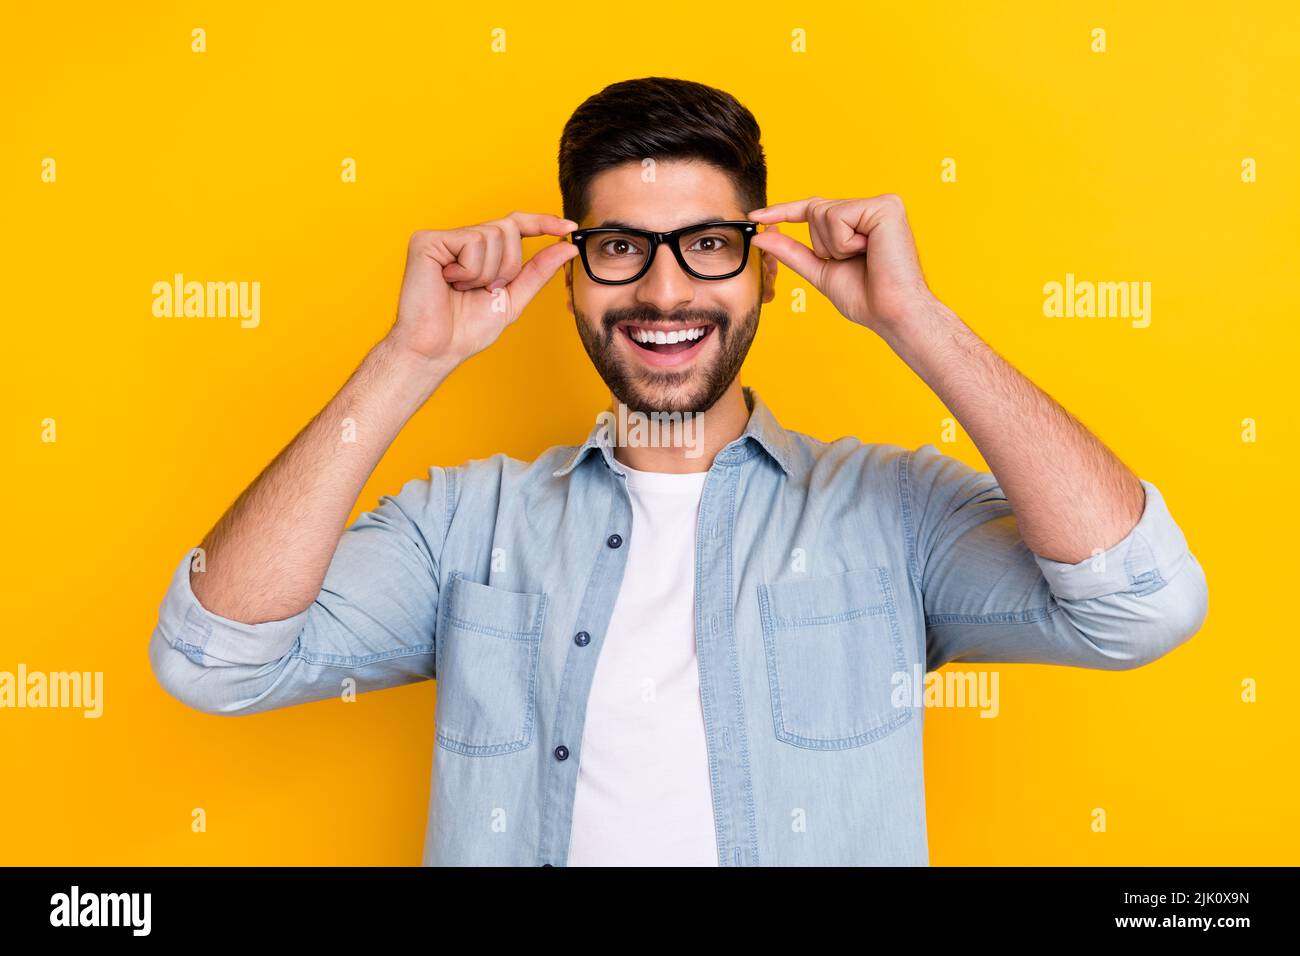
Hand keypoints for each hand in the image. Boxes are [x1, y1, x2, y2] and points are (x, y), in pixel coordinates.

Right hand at [388, 211, 579, 365]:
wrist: (437, 349)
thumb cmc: (467, 329)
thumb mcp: (513, 298)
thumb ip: (538, 271)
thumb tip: (567, 246)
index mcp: (480, 252)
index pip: (515, 224)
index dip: (542, 222)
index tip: (569, 227)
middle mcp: (461, 239)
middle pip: (509, 228)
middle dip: (508, 266)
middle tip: (484, 290)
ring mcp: (443, 238)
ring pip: (493, 235)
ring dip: (487, 273)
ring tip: (462, 289)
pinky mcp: (427, 241)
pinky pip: (472, 242)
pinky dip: (470, 270)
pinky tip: (449, 283)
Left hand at [748, 194, 935, 332]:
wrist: (892, 313)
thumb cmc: (866, 297)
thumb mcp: (821, 271)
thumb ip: (792, 252)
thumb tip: (760, 236)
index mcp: (859, 220)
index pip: (814, 209)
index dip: (783, 212)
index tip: (754, 216)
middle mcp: (870, 207)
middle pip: (814, 210)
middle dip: (821, 244)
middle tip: (852, 262)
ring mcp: (880, 204)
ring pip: (822, 212)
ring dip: (833, 246)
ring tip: (862, 258)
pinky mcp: (886, 206)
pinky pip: (838, 216)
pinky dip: (843, 242)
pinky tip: (868, 251)